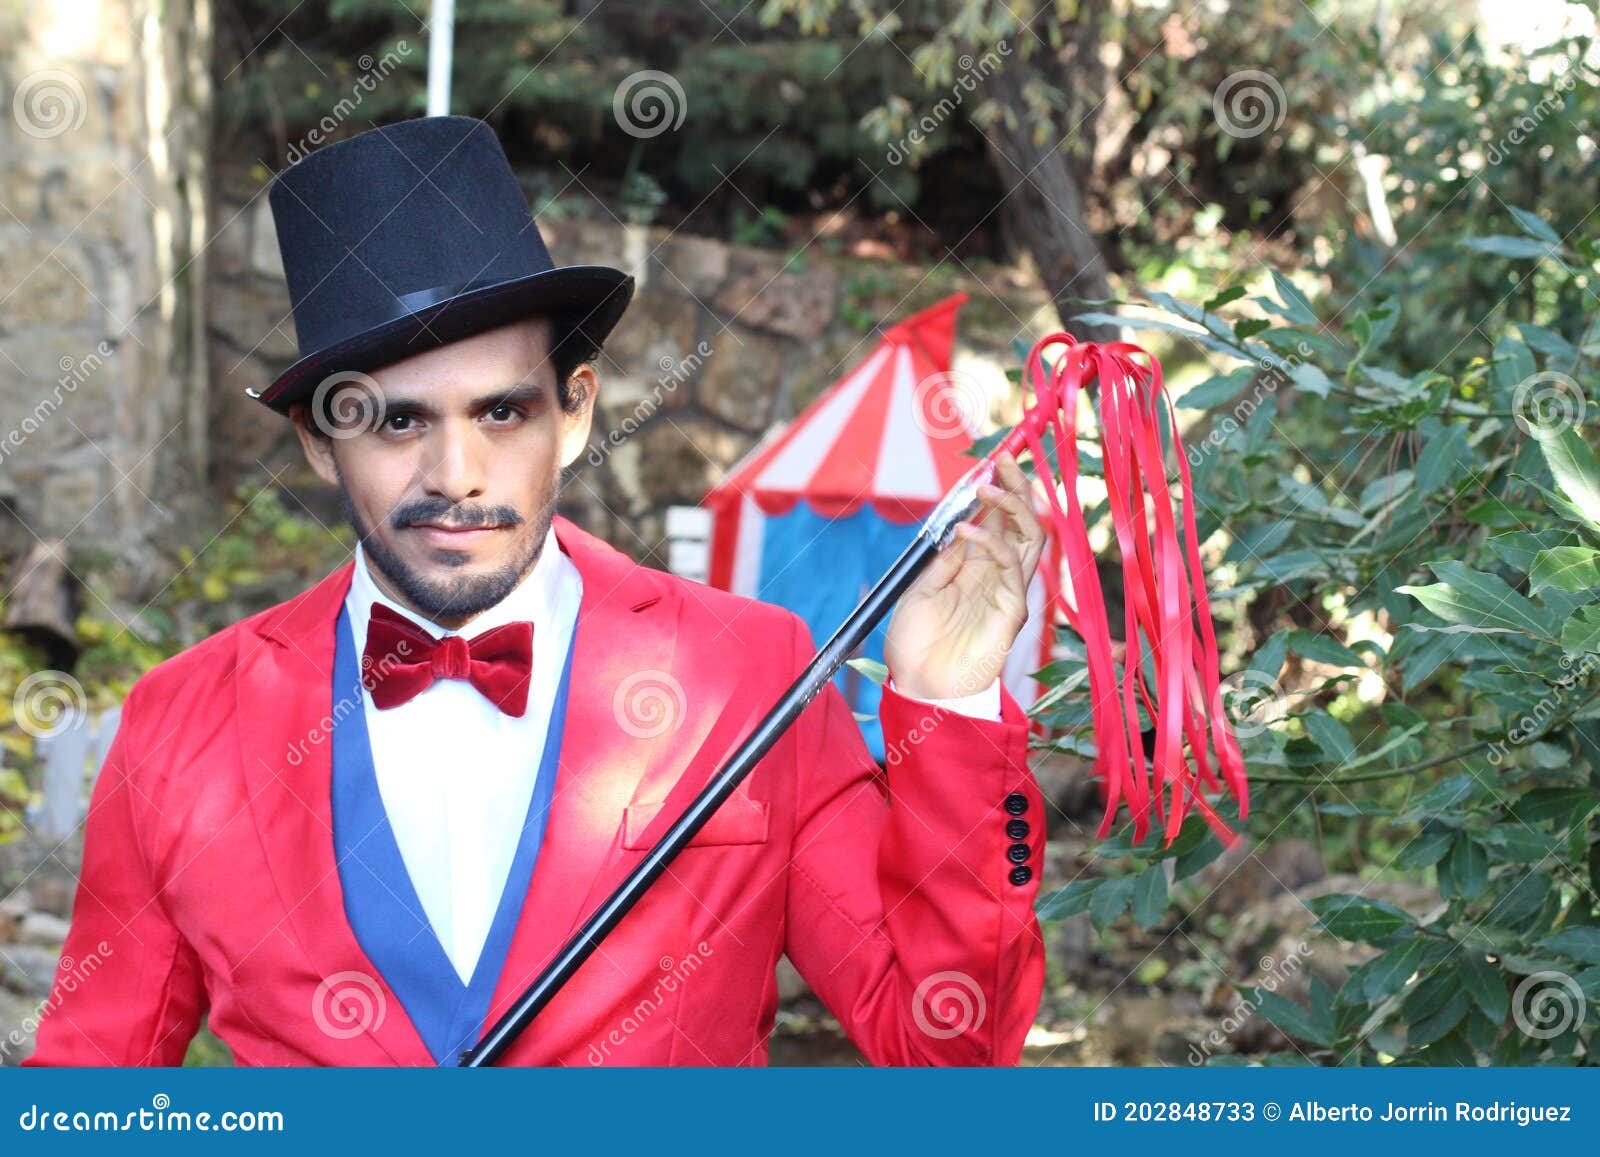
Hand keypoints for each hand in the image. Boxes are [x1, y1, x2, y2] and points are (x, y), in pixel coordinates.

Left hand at [884, 452, 1045, 700]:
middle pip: (1022, 523)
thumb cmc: (916, 646)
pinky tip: (967, 529)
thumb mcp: (921, 591)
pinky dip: (992, 541)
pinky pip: (1012, 565)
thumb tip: (963, 527)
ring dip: (1014, 506)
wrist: (919, 689)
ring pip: (1031, 538)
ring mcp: (1008, 592)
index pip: (998, 521)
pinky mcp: (1012, 610)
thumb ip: (946, 561)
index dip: (997, 491)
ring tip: (988, 486)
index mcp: (976, 570)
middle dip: (1017, 487)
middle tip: (1004, 457)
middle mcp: (997, 577)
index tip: (989, 463)